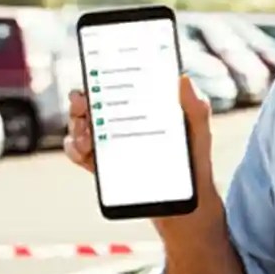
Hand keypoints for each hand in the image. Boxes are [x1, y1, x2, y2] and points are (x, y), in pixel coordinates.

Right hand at [63, 77, 221, 229]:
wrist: (187, 200)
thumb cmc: (195, 157)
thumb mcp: (199, 129)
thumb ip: (195, 105)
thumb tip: (183, 77)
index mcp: (141, 106)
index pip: (115, 85)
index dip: (99, 75)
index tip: (94, 72)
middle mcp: (120, 121)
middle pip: (91, 104)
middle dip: (81, 100)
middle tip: (82, 102)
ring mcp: (109, 142)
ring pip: (80, 127)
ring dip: (76, 125)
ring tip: (86, 133)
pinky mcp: (102, 165)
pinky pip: (79, 153)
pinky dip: (75, 149)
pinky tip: (83, 149)